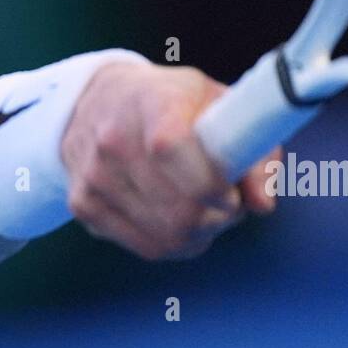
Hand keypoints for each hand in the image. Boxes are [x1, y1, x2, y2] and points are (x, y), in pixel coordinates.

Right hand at [61, 61, 280, 260]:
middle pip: (177, 207)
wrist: (96, 100)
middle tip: (227, 204)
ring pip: (166, 235)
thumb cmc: (169, 100)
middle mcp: (114, 139)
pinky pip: (146, 246)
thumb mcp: (216, 102)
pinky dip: (174, 242)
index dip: (211, 183)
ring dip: (199, 233)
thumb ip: (253, 148)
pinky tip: (178, 219)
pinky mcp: (84, 204)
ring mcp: (94, 175)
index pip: (173, 150)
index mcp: (151, 103)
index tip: (231, 191)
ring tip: (204, 209)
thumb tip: (263, 204)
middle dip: (216, 217)